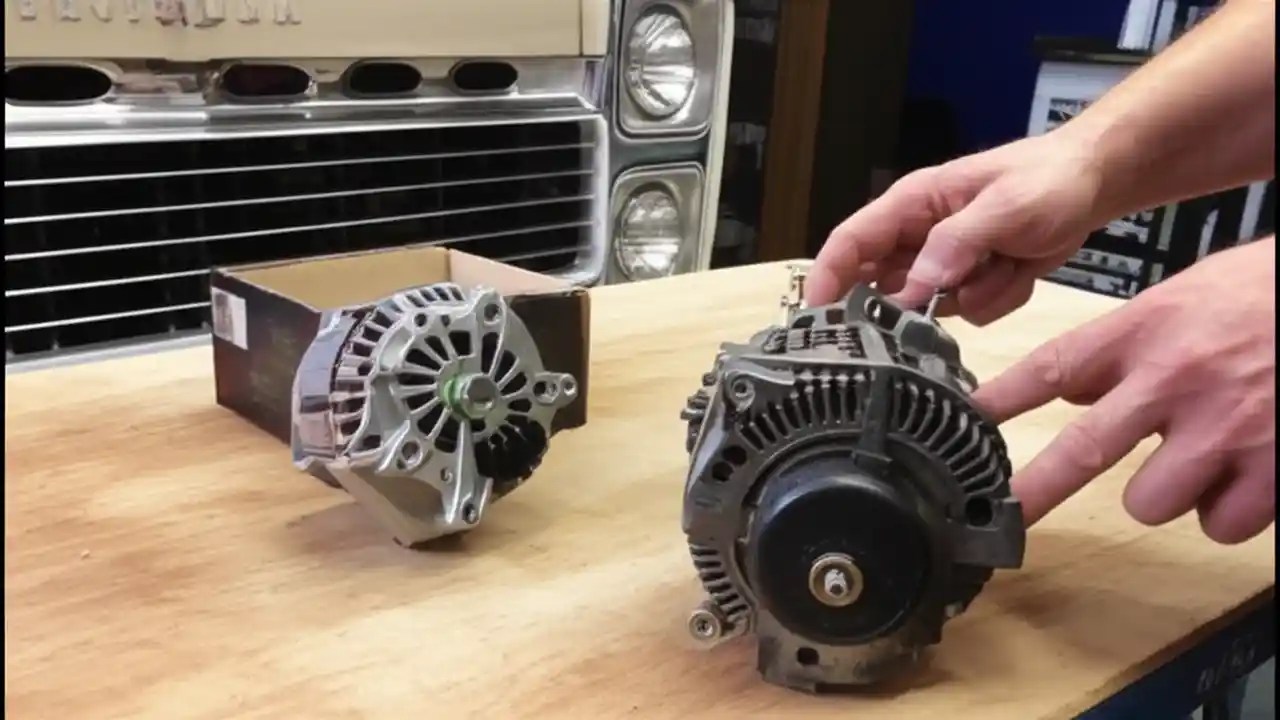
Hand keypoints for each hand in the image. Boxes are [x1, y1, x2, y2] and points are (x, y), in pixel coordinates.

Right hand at [806, 133, 1108, 323]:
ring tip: (1008, 263)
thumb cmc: (1048, 180)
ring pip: (930, 306)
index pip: (849, 242)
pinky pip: (969, 313)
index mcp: (911, 206)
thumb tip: (915, 287)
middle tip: (941, 302)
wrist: (1096, 182)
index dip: (826, 279)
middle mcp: (918, 236)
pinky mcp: (970, 282)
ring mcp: (943, 262)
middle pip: (882, 284)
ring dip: (973, 295)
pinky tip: (1020, 269)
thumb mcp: (1005, 207)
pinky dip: (998, 298)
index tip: (815, 319)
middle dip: (911, 301)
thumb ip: (956, 244)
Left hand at [974, 237, 1275, 543]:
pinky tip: (1245, 472)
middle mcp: (1175, 380)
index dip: (1000, 401)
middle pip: (1083, 450)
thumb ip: (1125, 343)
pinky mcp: (1271, 472)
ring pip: (1149, 502)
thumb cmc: (1266, 294)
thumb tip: (1072, 386)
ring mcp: (1223, 430)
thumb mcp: (1183, 297)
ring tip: (1200, 455)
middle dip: (1033, 491)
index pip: (1052, 368)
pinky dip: (1226, 510)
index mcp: (1147, 330)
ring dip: (1164, 493)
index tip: (961, 424)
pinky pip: (1217, 524)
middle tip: (1002, 517)